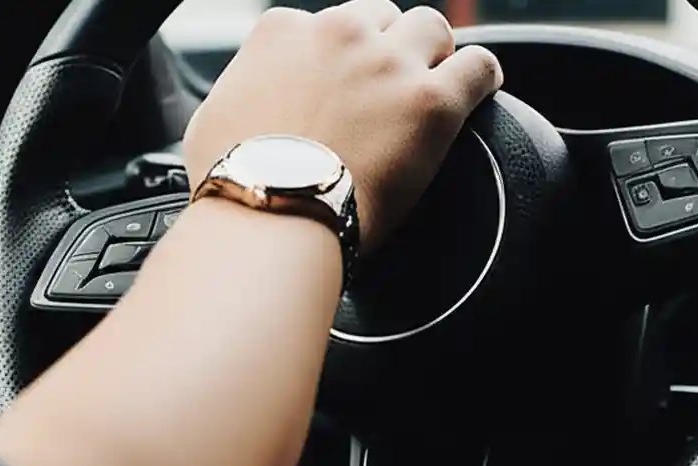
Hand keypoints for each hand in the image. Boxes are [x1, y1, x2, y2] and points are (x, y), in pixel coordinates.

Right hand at [182, 0, 502, 250]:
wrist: (273, 214)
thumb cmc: (237, 180)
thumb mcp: (216, 115)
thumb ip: (247, 91)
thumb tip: (252, 103)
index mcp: (284, 32)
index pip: (329, 25)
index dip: (342, 60)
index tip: (345, 91)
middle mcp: (340, 34)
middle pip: (384, 20)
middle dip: (390, 51)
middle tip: (389, 95)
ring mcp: (390, 64)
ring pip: (433, 30)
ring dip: (434, 58)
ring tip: (430, 93)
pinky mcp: (433, 101)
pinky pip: (478, 65)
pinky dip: (481, 77)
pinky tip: (478, 93)